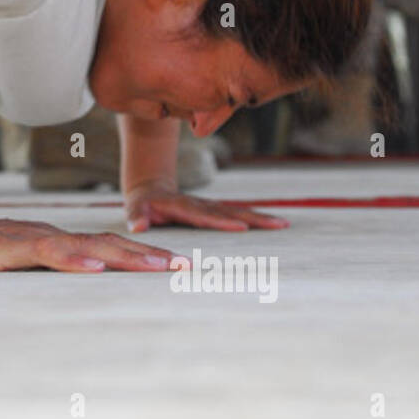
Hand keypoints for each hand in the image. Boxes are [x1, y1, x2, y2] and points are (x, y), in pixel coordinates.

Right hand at [0, 202, 184, 272]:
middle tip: (186, 268)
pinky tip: (95, 269)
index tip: (176, 265)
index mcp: (53, 242)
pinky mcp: (9, 249)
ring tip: (157, 268)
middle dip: (148, 256)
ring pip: (86, 247)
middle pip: (107, 245)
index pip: (105, 248)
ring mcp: (30, 241)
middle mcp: (49, 238)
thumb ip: (40, 269)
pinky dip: (72, 260)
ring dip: (124, 258)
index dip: (141, 254)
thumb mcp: (13, 265)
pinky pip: (46, 254)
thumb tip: (75, 281)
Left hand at [124, 180, 289, 232]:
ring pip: (238, 211)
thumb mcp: (135, 209)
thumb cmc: (142, 205)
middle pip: (230, 212)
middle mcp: (201, 205)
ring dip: (260, 217)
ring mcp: (210, 206)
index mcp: (182, 207)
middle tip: (278, 225)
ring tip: (283, 224)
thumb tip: (138, 226)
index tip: (242, 228)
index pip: (204, 216)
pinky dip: (256, 218)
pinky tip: (275, 224)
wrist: (150, 190)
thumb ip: (136, 217)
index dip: (222, 222)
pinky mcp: (215, 210)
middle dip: (254, 218)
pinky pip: (238, 214)